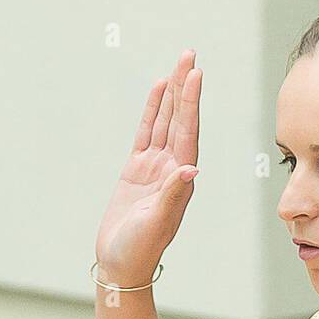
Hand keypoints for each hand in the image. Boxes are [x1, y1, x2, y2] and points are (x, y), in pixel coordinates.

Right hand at [95, 48, 201, 285]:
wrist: (122, 264)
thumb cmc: (140, 249)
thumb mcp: (157, 222)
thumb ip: (173, 195)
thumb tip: (190, 171)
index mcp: (182, 180)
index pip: (188, 133)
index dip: (191, 103)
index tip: (195, 74)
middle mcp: (173, 169)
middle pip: (180, 120)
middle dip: (185, 88)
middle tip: (189, 54)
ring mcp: (155, 168)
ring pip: (165, 122)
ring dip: (172, 95)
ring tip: (178, 65)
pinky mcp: (137, 170)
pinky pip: (147, 133)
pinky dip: (152, 111)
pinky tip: (158, 91)